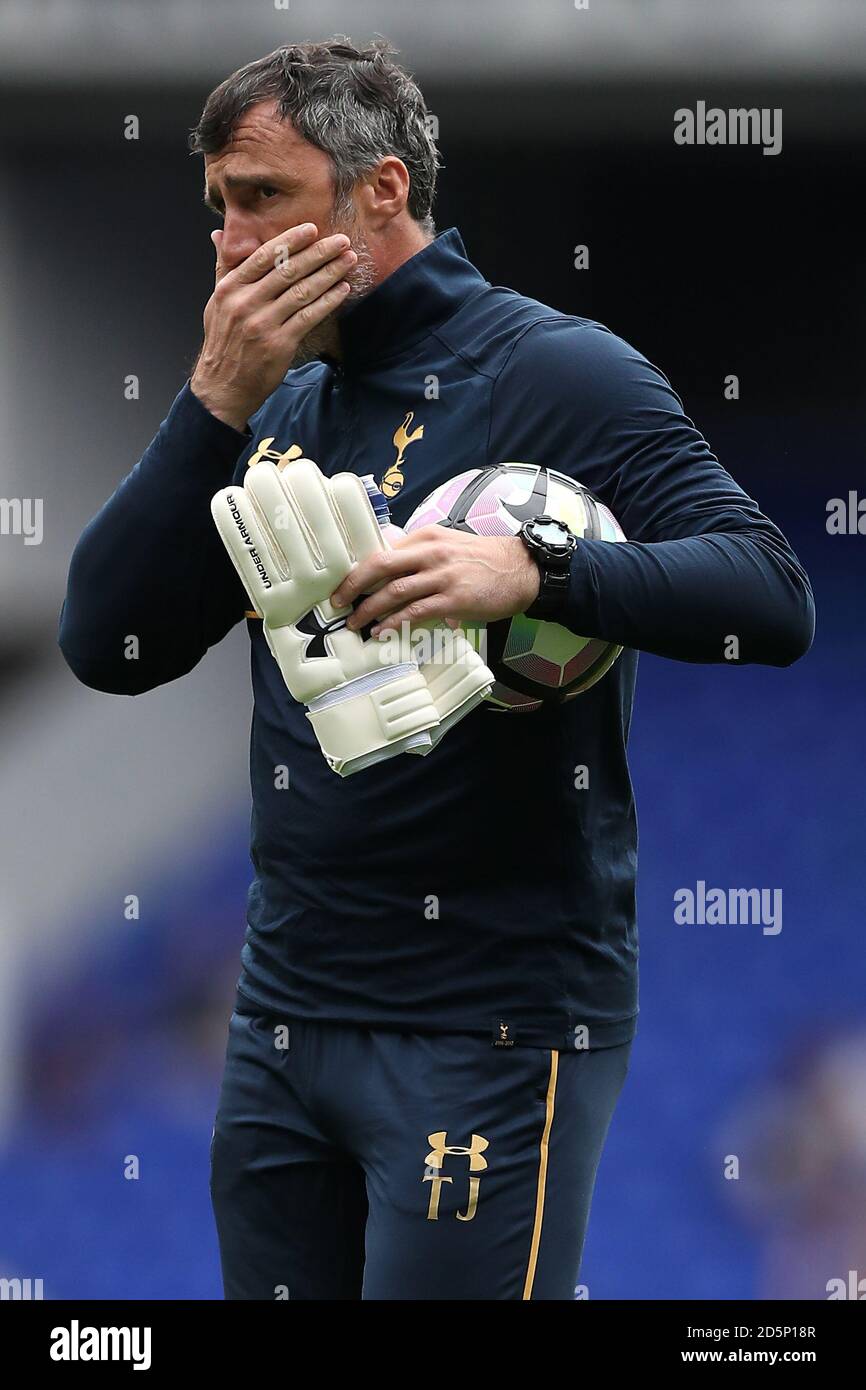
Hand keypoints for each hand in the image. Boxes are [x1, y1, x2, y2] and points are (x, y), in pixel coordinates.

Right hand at [190, 223, 356, 429]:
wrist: (222, 387)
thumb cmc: (223, 343)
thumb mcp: (216, 303)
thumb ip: (222, 269)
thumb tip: (217, 236)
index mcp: (230, 289)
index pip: (263, 257)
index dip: (290, 241)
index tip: (312, 229)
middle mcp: (246, 303)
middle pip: (288, 271)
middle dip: (318, 253)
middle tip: (341, 241)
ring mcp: (263, 324)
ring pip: (302, 292)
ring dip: (329, 274)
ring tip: (347, 261)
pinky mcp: (279, 344)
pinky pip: (308, 317)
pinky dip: (327, 302)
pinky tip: (341, 290)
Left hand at [330, 526, 540, 634]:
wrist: (522, 570)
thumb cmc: (484, 560)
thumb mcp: (448, 546)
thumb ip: (420, 556)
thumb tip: (390, 573)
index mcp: (425, 538)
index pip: (382, 550)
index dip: (358, 569)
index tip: (344, 584)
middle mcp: (430, 552)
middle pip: (379, 565)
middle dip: (353, 585)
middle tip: (337, 603)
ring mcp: (442, 575)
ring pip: (394, 591)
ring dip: (370, 610)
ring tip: (355, 624)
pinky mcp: (454, 598)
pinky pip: (416, 611)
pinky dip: (394, 622)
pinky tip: (382, 631)